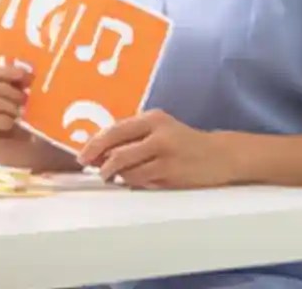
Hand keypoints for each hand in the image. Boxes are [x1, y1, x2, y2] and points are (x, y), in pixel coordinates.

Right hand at [0, 65, 34, 159]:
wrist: (40, 154)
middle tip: (24, 99)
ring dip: (6, 104)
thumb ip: (16, 82)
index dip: (1, 71)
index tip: (24, 74)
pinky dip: (3, 118)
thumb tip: (23, 70)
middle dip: (6, 88)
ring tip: (20, 113)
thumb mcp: (23, 97)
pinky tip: (12, 124)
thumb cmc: (31, 125)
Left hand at [77, 109, 234, 189]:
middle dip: (98, 162)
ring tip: (113, 176)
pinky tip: (131, 180)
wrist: (220, 155)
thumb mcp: (159, 129)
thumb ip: (132, 136)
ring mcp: (166, 156)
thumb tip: (98, 151)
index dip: (94, 144)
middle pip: (117, 151)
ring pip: (127, 170)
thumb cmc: (183, 142)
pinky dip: (131, 182)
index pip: (114, 131)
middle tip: (90, 168)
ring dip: (115, 175)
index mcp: (153, 119)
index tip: (82, 155)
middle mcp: (159, 134)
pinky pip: (141, 181)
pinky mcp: (171, 174)